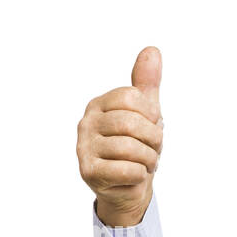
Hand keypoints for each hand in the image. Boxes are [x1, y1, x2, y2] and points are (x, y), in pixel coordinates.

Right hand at [77, 46, 163, 226]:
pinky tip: (133, 176)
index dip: (151, 115)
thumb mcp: (146, 112)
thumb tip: (152, 50)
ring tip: (144, 163)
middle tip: (152, 149)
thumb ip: (146, 83)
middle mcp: (86, 123)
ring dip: (149, 159)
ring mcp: (84, 147)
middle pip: (132, 123)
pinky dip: (140, 175)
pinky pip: (128, 170)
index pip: (132, 98)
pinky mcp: (89, 172)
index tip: (151, 126)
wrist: (129, 187)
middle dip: (153, 140)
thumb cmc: (137, 146)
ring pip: (132, 148)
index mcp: (99, 105)